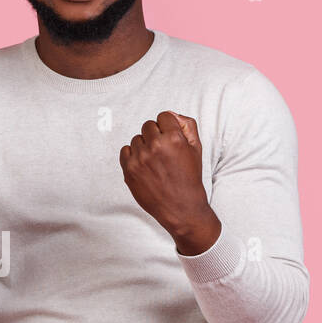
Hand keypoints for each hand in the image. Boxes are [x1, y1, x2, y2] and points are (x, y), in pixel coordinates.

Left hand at [119, 111, 220, 253]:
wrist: (181, 207)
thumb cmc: (189, 178)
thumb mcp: (196, 148)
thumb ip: (187, 125)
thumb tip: (172, 114)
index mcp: (173, 139)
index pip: (163, 116)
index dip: (167, 127)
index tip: (170, 139)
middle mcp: (155, 146)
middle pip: (148, 125)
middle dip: (155, 136)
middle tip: (163, 152)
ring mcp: (140, 158)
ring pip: (137, 139)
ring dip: (144, 146)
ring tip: (155, 162)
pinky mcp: (129, 170)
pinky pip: (125, 151)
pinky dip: (133, 156)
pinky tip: (144, 166)